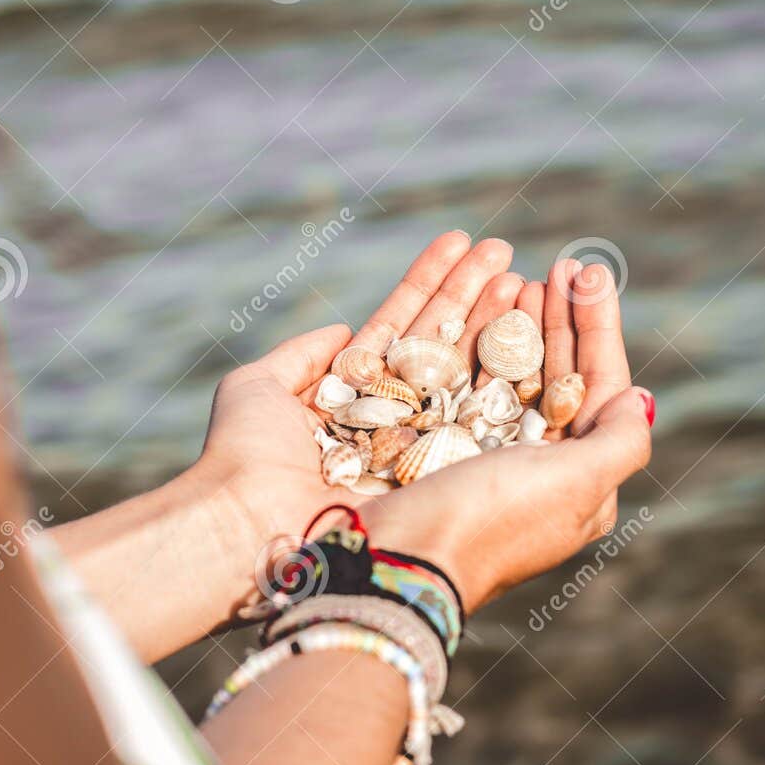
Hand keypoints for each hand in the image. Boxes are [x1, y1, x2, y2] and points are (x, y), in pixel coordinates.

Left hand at [195, 230, 526, 589]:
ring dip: (491, 321)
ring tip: (520, 274)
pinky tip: (521, 329)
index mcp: (353, 400)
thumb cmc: (244, 455)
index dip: (430, 287)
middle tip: (504, 252)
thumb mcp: (256, 388)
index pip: (400, 329)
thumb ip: (299, 356)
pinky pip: (473, 416)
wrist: (252, 520)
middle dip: (472, 296)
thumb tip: (340, 332)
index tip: (461, 243)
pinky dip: (498, 372)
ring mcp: (419, 449)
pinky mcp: (438, 475)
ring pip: (463, 373)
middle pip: (440, 345)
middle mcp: (392, 424)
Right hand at [362, 260, 652, 614]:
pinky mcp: (427, 449)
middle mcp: (529, 471)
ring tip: (514, 274)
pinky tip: (468, 309)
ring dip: (513, 322)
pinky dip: (464, 341)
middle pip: (553, 377)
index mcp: (574, 484)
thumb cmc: (492, 523)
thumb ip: (620, 442)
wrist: (395, 561)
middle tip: (555, 266)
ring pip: (505, 374)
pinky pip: (455, 381)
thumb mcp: (575, 485)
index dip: (598, 329)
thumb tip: (640, 399)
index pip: (599, 389)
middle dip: (557, 319)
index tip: (589, 273)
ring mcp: (476, 459)